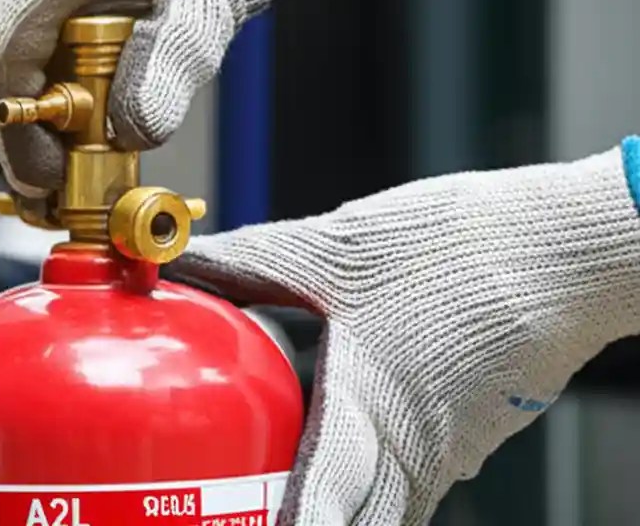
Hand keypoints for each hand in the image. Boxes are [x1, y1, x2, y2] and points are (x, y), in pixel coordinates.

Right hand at [0, 0, 395, 196]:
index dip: (6, 124)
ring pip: (38, 27)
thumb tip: (131, 132)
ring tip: (112, 131)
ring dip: (63, 86)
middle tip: (79, 171)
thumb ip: (173, 62)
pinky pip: (65, 5)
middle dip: (36, 116)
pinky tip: (128, 75)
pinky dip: (83, 53)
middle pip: (8, 43)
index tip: (41, 178)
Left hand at [170, 144, 639, 524]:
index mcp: (371, 409)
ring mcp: (446, 453)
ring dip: (334, 511)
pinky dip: (366, 485)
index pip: (319, 507)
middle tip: (249, 514)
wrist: (566, 249)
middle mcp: (412, 450)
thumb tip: (180, 260)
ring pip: (380, 509)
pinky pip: (406, 481)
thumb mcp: (333, 248)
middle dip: (303, 524)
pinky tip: (337, 454)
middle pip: (352, 525)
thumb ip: (248, 262)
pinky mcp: (465, 438)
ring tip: (280, 498)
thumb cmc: (462, 247)